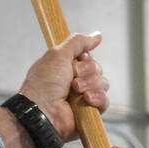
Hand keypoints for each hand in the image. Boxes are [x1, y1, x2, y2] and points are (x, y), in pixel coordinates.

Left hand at [0, 32, 109, 147]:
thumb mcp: (58, 54)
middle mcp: (76, 81)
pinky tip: (86, 100)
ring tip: (76, 91)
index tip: (77, 59)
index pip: (88, 57)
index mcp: (67, 68)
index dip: (85, 58)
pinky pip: (105, 101)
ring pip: (103, 83)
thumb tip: (98, 35)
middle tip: (72, 78)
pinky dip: (97, 98)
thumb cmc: (45, 83)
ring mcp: (84, 97)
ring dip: (91, 84)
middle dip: (87, 71)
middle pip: (97, 68)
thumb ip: (78, 42)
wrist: (43, 111)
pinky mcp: (90, 112)